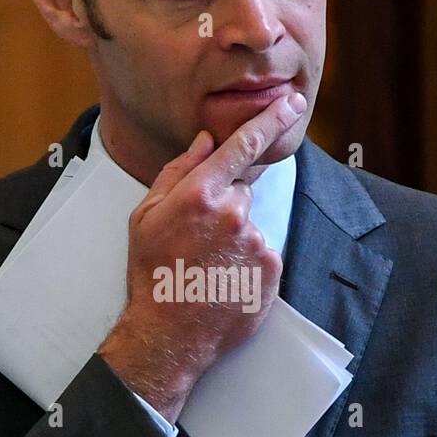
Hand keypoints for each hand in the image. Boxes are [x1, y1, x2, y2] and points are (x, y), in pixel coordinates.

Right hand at [98, 90, 305, 418]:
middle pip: (240, 193)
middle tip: (197, 242)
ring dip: (234, 240)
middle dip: (223, 210)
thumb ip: (177, 172)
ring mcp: (254, 241)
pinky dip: (247, 263)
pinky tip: (223, 279)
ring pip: (250, 226)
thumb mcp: (145, 217)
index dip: (270, 121)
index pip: (243, 147)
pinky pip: (263, 253)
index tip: (291, 103)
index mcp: (198, 194)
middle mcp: (232, 213)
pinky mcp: (270, 268)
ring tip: (207, 267)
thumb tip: (205, 141)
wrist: (167, 333)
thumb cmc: (151, 274)